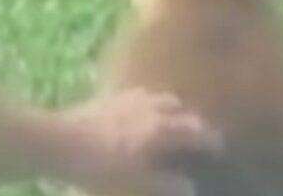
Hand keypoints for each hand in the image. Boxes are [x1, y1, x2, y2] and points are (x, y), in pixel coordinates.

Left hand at [53, 88, 221, 195]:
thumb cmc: (102, 168)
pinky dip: (151, 103)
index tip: (219, 146)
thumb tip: (189, 186)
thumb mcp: (138, 184)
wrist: (62, 141)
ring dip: (172, 109)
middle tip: (200, 135)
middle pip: (180, 109)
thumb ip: (166, 184)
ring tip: (175, 119)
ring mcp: (129, 99)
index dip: (210, 139)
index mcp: (161, 129)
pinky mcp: (110, 98)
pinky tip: (143, 110)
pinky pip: (140, 95)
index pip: (195, 130)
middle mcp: (150, 108)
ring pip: (160, 98)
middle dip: (193, 121)